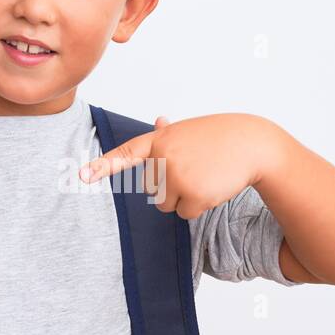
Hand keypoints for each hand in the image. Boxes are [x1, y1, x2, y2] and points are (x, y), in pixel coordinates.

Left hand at [78, 113, 284, 219]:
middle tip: (194, 169)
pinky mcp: (193, 195)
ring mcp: (177, 176)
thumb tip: (159, 120)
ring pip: (164, 204)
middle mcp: (163, 157)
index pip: (125, 154)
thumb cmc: (221, 136)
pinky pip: (183, 214)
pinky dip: (198, 206)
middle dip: (169, 186)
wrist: (252, 144)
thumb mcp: (191, 131)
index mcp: (159, 140)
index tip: (81, 176)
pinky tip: (212, 187)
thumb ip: (170, 135)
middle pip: (149, 189)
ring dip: (183, 197)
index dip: (102, 166)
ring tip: (204, 176)